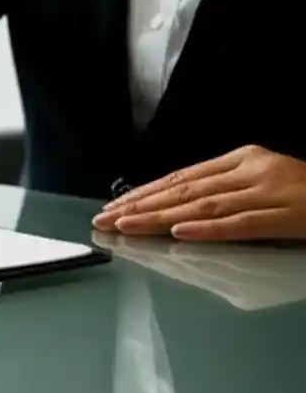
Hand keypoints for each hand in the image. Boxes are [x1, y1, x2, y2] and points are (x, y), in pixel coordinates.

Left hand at [93, 145, 305, 241]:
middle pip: (185, 190)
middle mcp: (252, 171)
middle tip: (105, 220)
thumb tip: (180, 208)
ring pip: (204, 207)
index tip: (114, 207)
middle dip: (140, 206)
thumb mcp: (265, 180)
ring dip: (160, 218)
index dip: (145, 193)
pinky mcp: (289, 216)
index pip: (182, 177)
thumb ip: (227, 189)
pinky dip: (209, 229)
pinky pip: (243, 224)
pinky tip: (180, 234)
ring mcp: (271, 193)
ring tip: (128, 226)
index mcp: (244, 159)